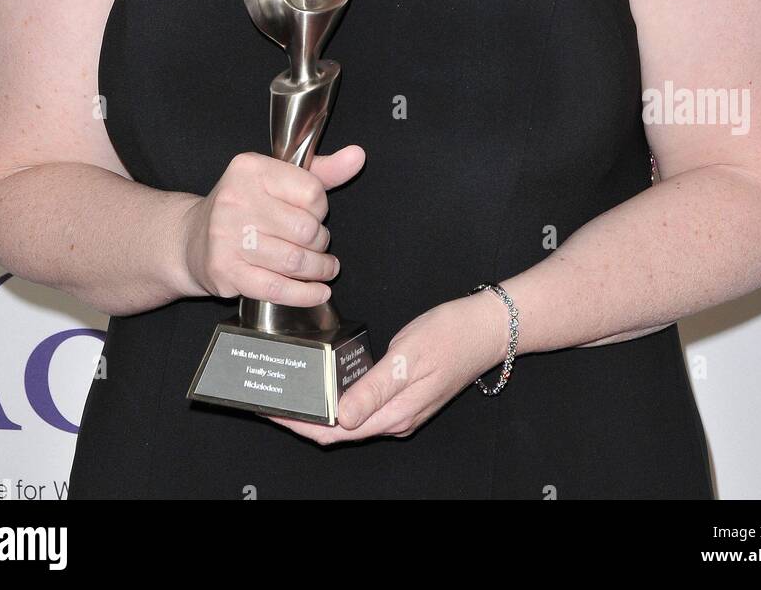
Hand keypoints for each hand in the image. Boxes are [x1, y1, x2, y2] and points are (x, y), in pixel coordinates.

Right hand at [177, 145, 364, 304]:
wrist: (192, 238)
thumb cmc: (244, 206)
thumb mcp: (278, 179)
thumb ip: (321, 171)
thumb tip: (358, 156)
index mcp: (251, 169)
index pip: (312, 192)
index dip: (321, 209)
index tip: (312, 214)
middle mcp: (236, 200)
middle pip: (306, 230)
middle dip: (320, 242)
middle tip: (317, 245)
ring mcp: (228, 237)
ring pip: (295, 262)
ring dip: (318, 269)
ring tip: (323, 268)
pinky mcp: (226, 271)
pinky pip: (277, 288)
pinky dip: (305, 294)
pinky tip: (317, 291)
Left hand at [263, 288, 509, 444]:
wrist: (488, 328)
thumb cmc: (451, 336)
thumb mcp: (408, 357)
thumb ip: (374, 389)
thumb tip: (341, 417)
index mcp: (394, 414)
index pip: (333, 433)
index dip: (298, 425)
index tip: (271, 411)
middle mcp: (396, 420)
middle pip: (337, 432)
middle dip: (302, 420)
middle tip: (271, 401)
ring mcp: (403, 411)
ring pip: (349, 422)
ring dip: (320, 411)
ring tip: (293, 393)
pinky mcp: (407, 398)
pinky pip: (364, 408)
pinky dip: (340, 401)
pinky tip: (329, 385)